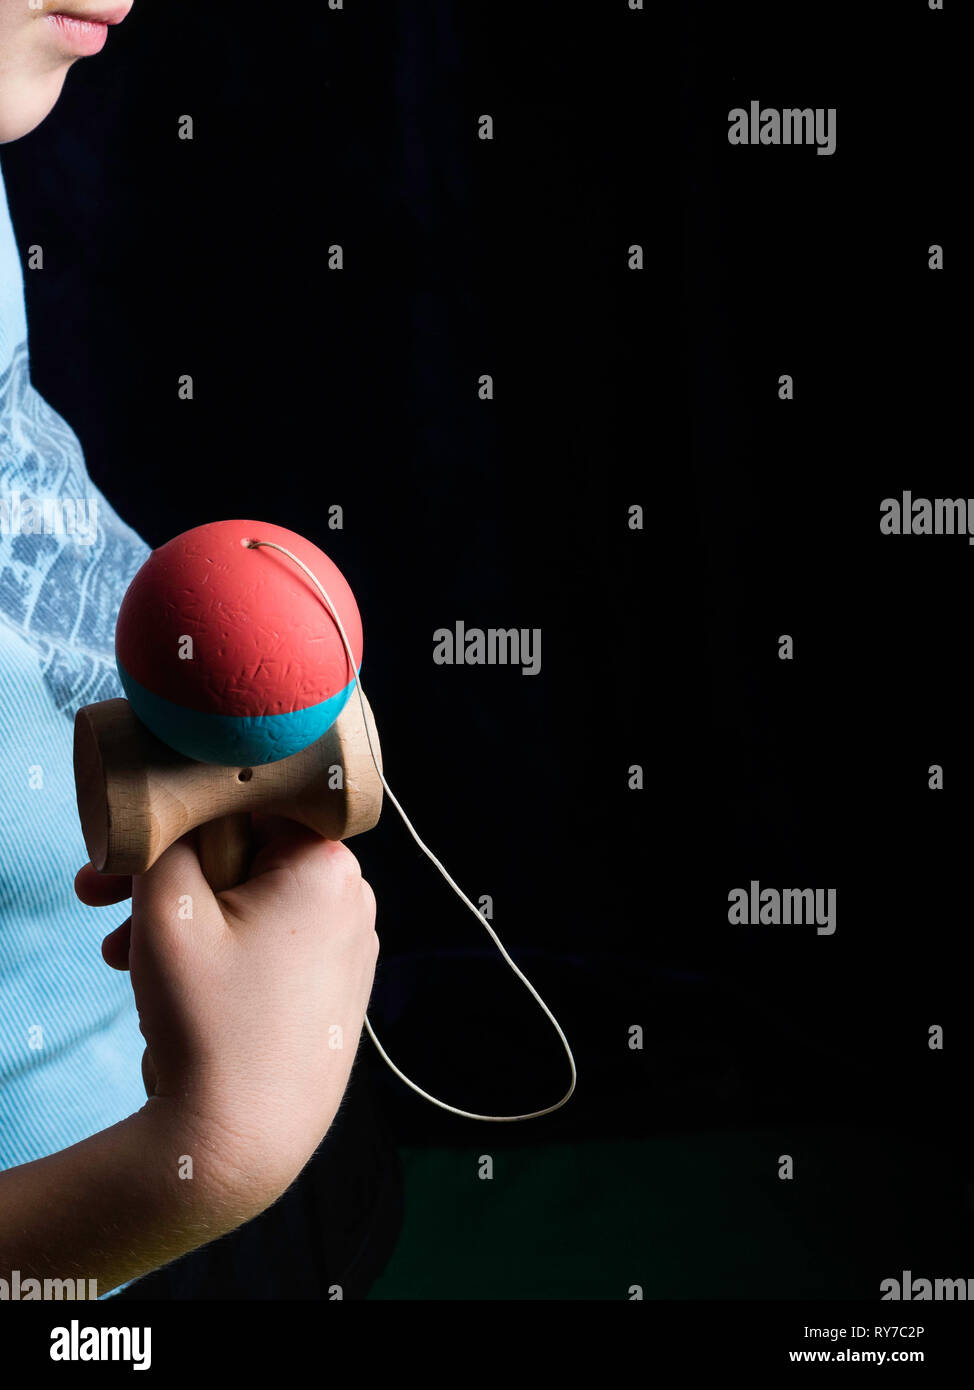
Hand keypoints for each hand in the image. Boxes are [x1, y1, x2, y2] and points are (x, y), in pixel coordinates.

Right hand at [75, 819, 378, 1208]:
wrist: (241, 1143)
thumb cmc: (209, 1021)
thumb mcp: (168, 907)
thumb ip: (168, 836)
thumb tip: (177, 810)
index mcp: (327, 866)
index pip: (250, 804)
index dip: (181, 819)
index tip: (126, 852)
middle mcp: (352, 900)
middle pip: (246, 856)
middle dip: (169, 877)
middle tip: (100, 898)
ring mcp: (348, 948)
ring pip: (250, 903)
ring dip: (181, 918)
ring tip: (120, 952)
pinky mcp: (333, 989)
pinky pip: (269, 944)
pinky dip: (217, 951)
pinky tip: (167, 983)